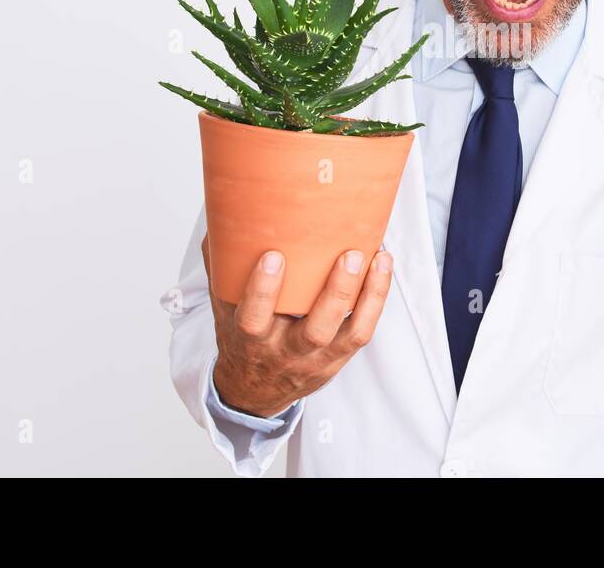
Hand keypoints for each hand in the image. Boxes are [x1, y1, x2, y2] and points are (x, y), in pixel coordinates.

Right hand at [202, 235, 393, 417]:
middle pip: (314, 331)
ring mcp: (316, 359)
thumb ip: (222, 265)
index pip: (253, 318)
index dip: (263, 289)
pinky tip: (382, 268)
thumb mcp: (223, 307)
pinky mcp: (338, 358)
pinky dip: (376, 300)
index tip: (273, 256)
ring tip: (378, 258)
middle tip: (349, 255)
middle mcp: (285, 353)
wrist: (255, 390)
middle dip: (335, 292)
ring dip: (367, 295)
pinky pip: (362, 332)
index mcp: (250, 339)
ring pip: (349, 334)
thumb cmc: (241, 337)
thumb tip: (221, 214)